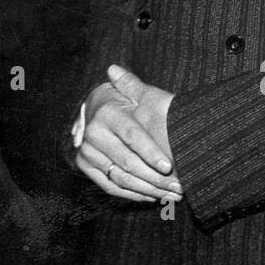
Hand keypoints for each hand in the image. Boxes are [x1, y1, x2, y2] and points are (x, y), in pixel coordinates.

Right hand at [74, 64, 180, 202]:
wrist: (104, 118)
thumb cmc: (129, 106)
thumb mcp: (137, 95)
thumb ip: (131, 85)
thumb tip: (112, 68)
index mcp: (107, 114)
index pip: (132, 137)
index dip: (151, 152)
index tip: (169, 166)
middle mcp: (93, 134)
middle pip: (128, 162)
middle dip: (156, 178)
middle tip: (179, 189)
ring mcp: (87, 152)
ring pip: (121, 178)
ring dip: (149, 190)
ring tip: (172, 196)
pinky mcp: (86, 166)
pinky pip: (111, 186)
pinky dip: (133, 194)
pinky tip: (153, 197)